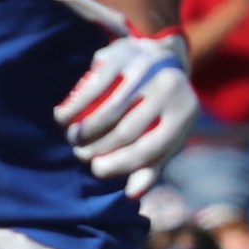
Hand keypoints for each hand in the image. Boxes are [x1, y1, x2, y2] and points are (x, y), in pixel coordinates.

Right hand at [51, 0, 198, 197]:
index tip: (97, 171)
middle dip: (99, 148)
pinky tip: (62, 117)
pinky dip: (75, 105)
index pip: (151, 148)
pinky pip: (93, 86)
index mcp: (186, 112)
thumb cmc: (163, 108)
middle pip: (128, 130)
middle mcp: (170, 89)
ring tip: (73, 139)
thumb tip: (133, 194)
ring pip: (109, 110)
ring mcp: (147, 70)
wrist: (161, 56)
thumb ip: (152, 165)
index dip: (122, 164)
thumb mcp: (166, 134)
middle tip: (81, 155)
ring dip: (85, 130)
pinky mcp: (124, 54)